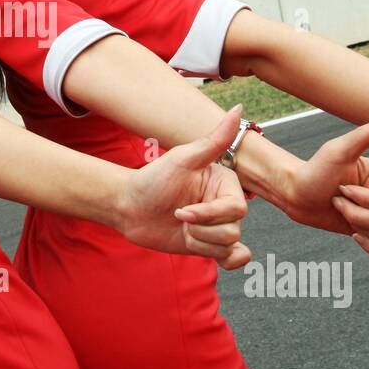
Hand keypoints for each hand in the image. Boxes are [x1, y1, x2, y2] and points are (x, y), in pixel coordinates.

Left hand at [114, 104, 250, 267]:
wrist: (130, 206)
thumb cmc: (153, 179)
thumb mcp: (183, 159)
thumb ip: (214, 140)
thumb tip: (239, 108)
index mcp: (225, 184)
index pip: (236, 209)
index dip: (209, 215)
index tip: (182, 211)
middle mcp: (225, 204)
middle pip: (233, 229)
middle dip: (201, 229)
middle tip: (177, 216)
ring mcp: (217, 225)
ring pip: (227, 244)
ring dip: (198, 241)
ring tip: (180, 227)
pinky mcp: (208, 244)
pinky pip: (234, 257)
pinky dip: (231, 260)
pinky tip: (224, 258)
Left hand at [277, 110, 368, 255]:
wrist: (296, 193)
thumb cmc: (315, 169)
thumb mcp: (338, 151)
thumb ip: (366, 133)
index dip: (367, 201)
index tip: (343, 190)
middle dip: (359, 216)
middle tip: (337, 202)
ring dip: (359, 227)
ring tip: (341, 212)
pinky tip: (353, 235)